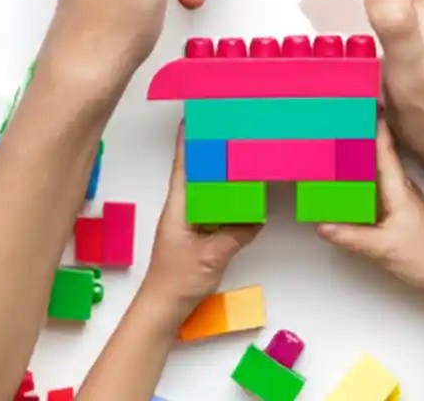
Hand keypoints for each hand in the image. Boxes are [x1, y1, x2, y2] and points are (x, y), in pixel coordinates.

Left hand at [141, 126, 259, 311]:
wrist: (164, 308)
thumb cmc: (178, 279)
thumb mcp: (212, 255)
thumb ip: (236, 234)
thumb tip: (259, 217)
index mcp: (179, 206)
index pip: (183, 166)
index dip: (188, 141)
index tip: (195, 116)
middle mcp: (183, 208)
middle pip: (195, 172)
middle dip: (208, 150)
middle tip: (227, 129)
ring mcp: (190, 222)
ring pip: (206, 190)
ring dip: (219, 174)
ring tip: (239, 155)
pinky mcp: (199, 235)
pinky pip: (214, 209)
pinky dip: (227, 200)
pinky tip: (243, 195)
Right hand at [317, 123, 423, 296]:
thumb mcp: (383, 249)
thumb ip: (350, 236)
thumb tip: (320, 224)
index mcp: (398, 187)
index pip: (383, 146)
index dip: (371, 121)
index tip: (354, 99)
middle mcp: (400, 186)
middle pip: (375, 152)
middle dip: (355, 134)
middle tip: (330, 118)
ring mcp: (400, 196)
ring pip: (373, 169)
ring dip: (355, 156)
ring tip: (329, 144)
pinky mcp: (398, 209)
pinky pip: (373, 185)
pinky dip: (358, 179)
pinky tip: (342, 182)